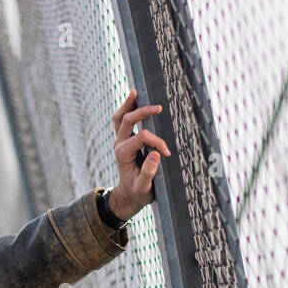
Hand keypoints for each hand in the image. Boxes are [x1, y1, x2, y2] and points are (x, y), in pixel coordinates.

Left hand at [106, 87, 171, 220]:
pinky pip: (121, 120)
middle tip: (159, 108)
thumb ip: (149, 171)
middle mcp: (119, 145)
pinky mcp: (123, 140)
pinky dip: (126, 108)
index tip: (167, 152)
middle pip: (127, 120)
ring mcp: (120, 141)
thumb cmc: (138, 192)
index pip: (142, 137)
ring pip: (120, 117)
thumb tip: (156, 153)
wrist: (129, 196)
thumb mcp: (144, 187)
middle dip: (143, 112)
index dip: (157, 142)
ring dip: (128, 104)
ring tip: (136, 91)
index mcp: (123, 154)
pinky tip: (134, 97)